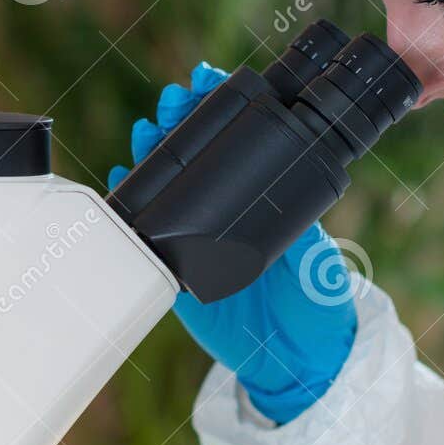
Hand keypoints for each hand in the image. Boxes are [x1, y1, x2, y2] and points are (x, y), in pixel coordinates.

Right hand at [109, 62, 358, 425]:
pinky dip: (133, 203)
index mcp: (264, 201)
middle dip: (182, 120)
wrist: (299, 363)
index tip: (210, 81)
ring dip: (155, 150)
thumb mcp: (317, 260)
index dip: (223, 109)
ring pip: (169, 185)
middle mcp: (228, 214)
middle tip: (175, 98)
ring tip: (148, 126)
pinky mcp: (177, 273)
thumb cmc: (319, 308)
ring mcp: (200, 240)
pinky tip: (124, 175)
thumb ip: (299, 233)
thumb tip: (283, 194)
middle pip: (198, 155)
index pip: (240, 142)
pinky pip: (147, 233)